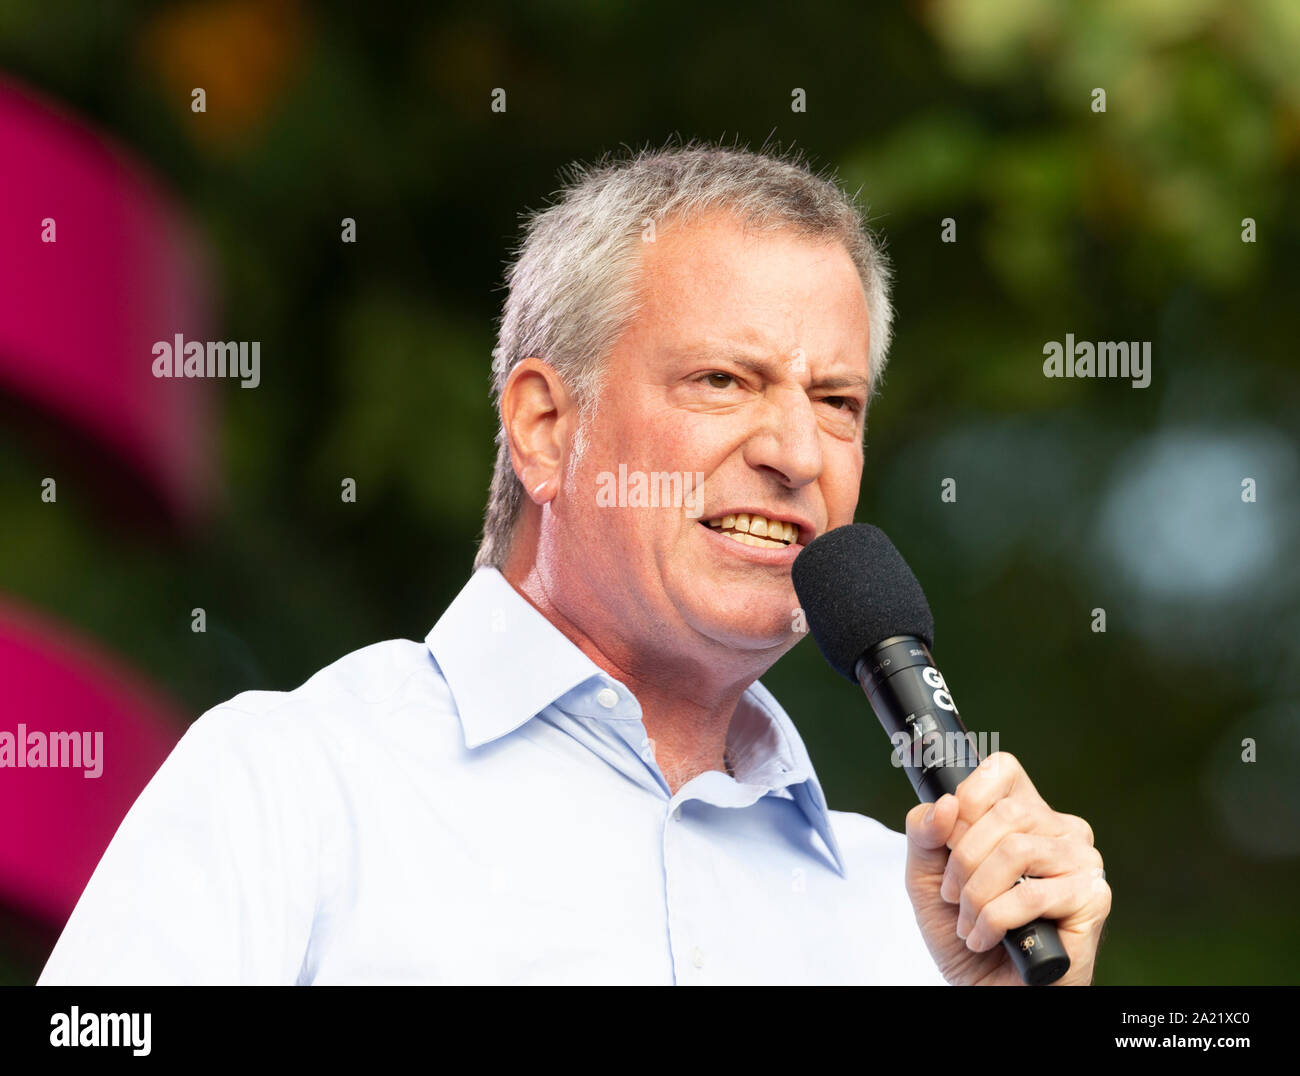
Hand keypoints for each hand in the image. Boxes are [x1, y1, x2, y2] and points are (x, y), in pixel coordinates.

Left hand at [903, 752, 1109, 985]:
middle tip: (953, 897)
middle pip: (1004, 812)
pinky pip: (1031, 893)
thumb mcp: (925, 876)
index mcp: (1024, 813)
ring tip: (970, 923)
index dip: (969, 795)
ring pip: (1016, 851)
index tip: (948, 837)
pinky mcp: (1093, 898)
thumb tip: (944, 805)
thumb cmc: (963, 930)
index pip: (1001, 768)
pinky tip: (989, 938)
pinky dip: (996, 920)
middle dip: (962, 860)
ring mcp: (1081, 861)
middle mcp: (1059, 829)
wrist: (988, 989)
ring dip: (978, 895)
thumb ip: (923, 834)